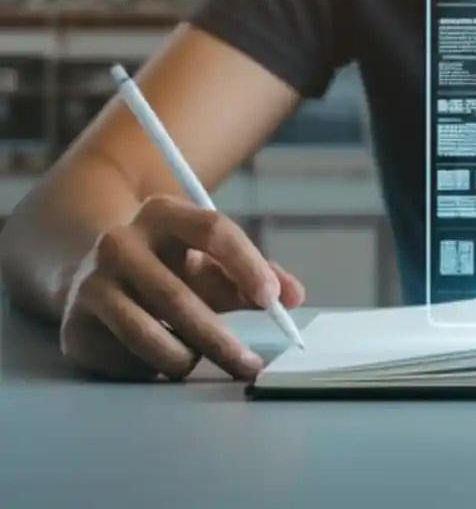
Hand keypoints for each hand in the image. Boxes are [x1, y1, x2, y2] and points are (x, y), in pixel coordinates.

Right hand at [60, 195, 304, 380]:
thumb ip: (258, 277)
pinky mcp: (73, 326)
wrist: (94, 272)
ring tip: (196, 357)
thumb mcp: (213, 263)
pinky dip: (152, 368)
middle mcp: (119, 243)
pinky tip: (155, 357)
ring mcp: (91, 284)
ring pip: (149, 336)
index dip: (246, 265)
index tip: (272, 301)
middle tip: (251, 365)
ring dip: (185, 357)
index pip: (213, 229)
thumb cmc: (172, 268)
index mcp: (163, 214)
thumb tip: (294, 297)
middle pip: (178, 297)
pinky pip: (127, 361)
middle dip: (221, 339)